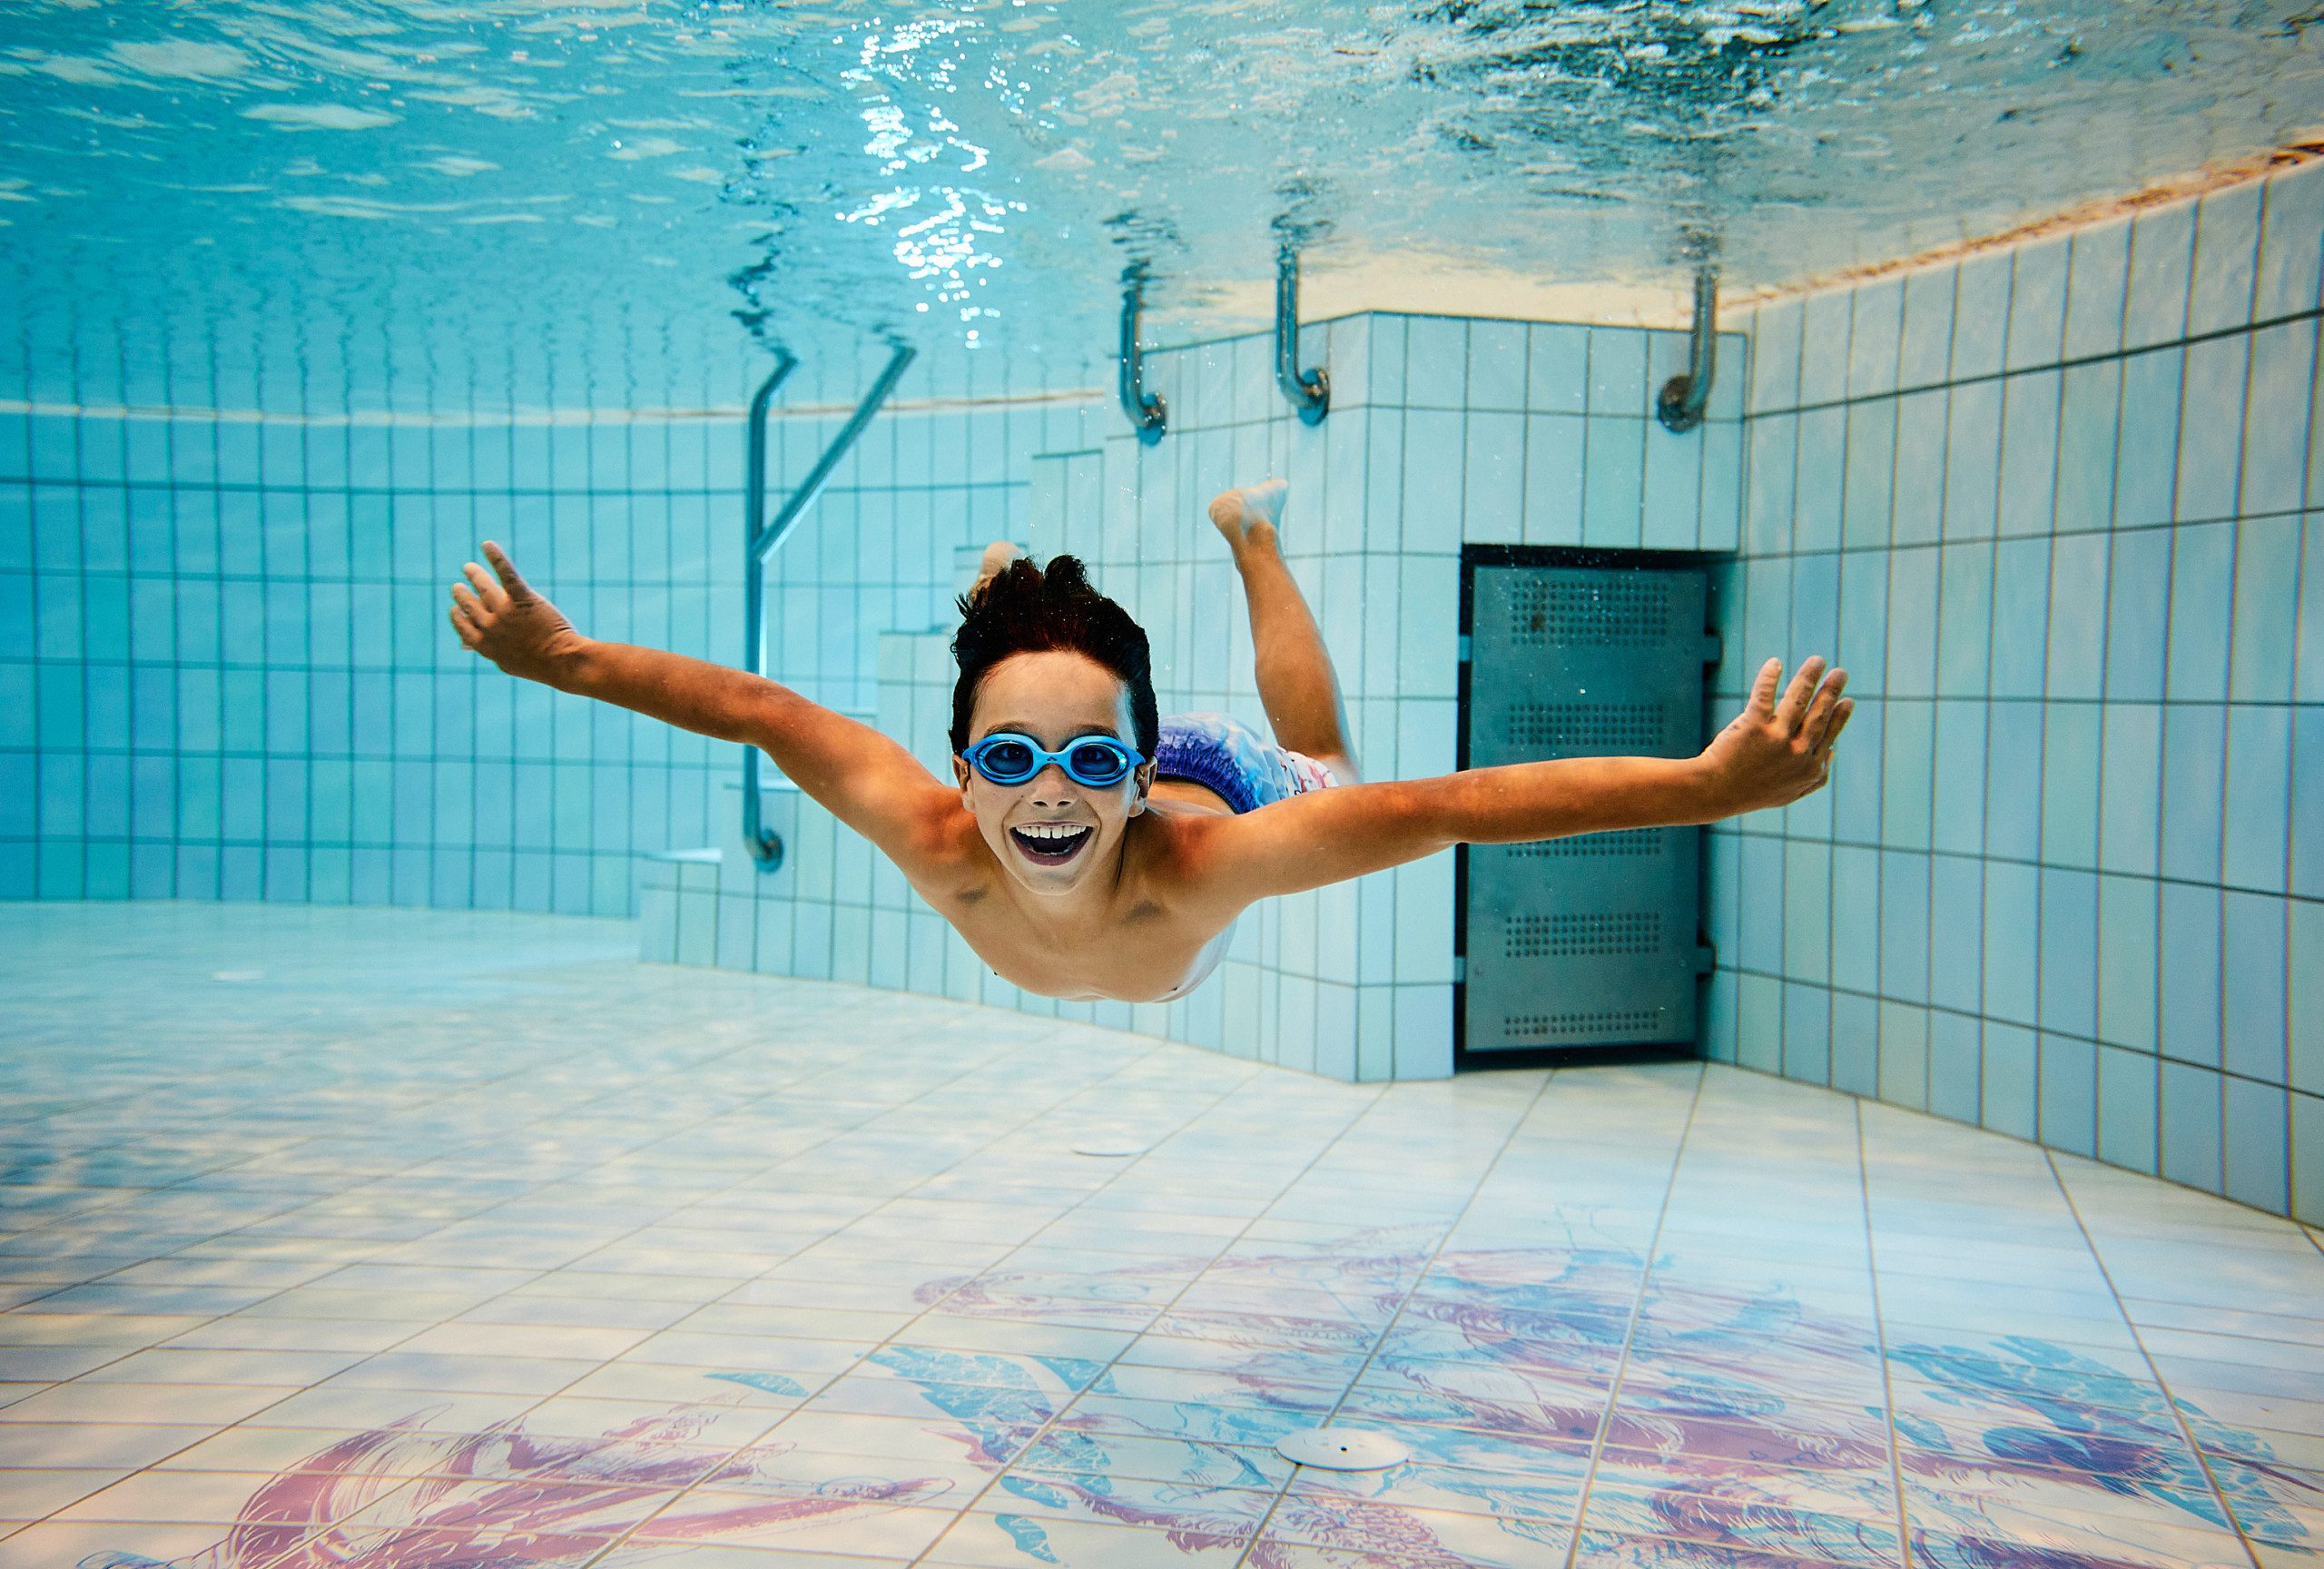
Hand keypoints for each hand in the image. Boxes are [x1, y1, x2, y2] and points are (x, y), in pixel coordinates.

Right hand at [448, 541, 587, 684]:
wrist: (562, 661)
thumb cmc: (539, 664)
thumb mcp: (508, 663)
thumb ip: (491, 652)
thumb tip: (470, 646)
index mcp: (484, 645)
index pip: (463, 626)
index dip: (457, 616)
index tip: (455, 609)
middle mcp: (490, 627)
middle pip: (470, 604)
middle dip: (462, 594)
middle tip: (459, 587)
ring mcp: (505, 612)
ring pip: (484, 587)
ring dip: (474, 575)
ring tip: (469, 568)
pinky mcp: (523, 599)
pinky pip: (506, 574)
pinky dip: (495, 557)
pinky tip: (487, 545)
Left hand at [1697, 656, 1853, 815]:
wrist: (1714, 793)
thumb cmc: (1750, 792)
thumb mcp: (1788, 792)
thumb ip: (1814, 778)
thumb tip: (1833, 752)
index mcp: (1808, 768)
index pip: (1828, 735)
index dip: (1839, 717)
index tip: (1848, 700)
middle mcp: (1797, 753)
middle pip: (1819, 715)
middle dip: (1831, 692)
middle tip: (1840, 673)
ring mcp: (1776, 739)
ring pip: (1798, 701)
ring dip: (1810, 677)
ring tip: (1818, 661)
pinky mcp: (1753, 727)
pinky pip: (1765, 694)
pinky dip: (1770, 677)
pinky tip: (1775, 663)